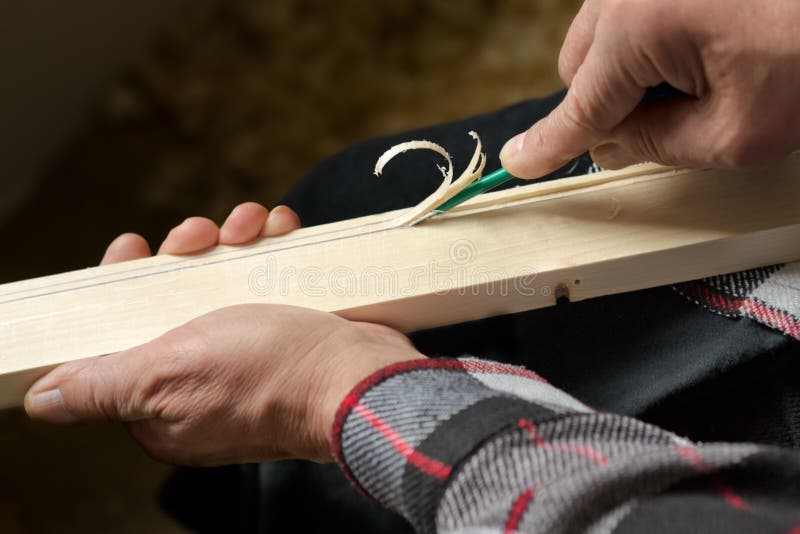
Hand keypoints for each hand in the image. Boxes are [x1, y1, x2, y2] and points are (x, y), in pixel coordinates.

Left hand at [24, 203, 422, 464]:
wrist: (363, 376)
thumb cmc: (269, 376)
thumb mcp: (171, 373)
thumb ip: (103, 385)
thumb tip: (43, 399)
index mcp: (164, 403)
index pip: (122, 338)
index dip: (121, 287)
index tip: (134, 247)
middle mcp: (204, 379)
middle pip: (175, 298)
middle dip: (186, 253)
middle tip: (202, 233)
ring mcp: (251, 352)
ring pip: (224, 279)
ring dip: (234, 239)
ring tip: (254, 222)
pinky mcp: (290, 328)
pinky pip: (269, 277)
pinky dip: (272, 246)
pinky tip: (282, 226)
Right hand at [500, 1, 799, 177]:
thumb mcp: (739, 132)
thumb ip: (658, 146)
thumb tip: (612, 142)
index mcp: (639, 28)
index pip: (578, 106)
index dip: (548, 144)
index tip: (517, 164)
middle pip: (579, 67)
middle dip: (605, 104)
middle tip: (661, 125)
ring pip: (602, 37)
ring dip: (628, 71)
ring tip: (701, 74)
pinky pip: (631, 12)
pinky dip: (649, 40)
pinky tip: (705, 44)